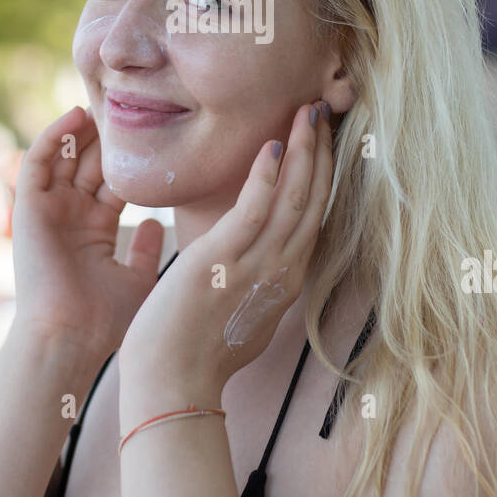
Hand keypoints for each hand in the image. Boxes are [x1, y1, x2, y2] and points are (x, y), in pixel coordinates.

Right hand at [10, 104, 165, 357]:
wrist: (71, 337)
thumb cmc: (106, 320)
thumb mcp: (137, 278)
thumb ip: (146, 249)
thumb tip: (158, 222)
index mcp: (96, 229)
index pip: (112, 180)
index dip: (129, 156)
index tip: (153, 130)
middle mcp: (71, 216)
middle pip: (88, 163)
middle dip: (106, 136)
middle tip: (129, 104)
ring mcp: (49, 211)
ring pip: (63, 156)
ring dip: (81, 130)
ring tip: (103, 102)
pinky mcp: (28, 208)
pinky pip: (37, 162)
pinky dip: (53, 136)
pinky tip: (75, 116)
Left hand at [118, 100, 333, 394]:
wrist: (173, 385)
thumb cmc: (195, 355)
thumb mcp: (241, 316)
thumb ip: (254, 284)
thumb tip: (253, 262)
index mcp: (285, 282)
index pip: (312, 217)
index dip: (321, 175)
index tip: (323, 141)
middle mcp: (282, 272)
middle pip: (313, 201)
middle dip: (321, 153)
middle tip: (323, 112)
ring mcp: (257, 266)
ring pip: (294, 198)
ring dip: (304, 151)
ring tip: (307, 113)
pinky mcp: (224, 260)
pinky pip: (256, 209)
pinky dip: (267, 175)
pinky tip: (272, 146)